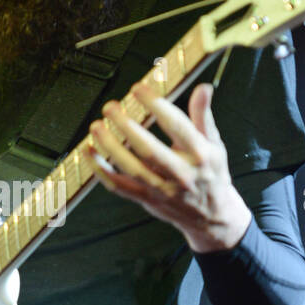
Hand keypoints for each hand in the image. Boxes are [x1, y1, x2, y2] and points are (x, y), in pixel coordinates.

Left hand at [83, 81, 251, 252]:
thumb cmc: (211, 174)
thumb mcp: (215, 143)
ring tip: (96, 126)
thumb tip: (203, 88)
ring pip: (131, 168)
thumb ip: (203, 115)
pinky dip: (101, 170)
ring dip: (110, 146)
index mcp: (199, 154)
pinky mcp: (147, 199)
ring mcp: (162, 189)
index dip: (155, 105)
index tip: (139, 89)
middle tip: (111, 107)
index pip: (175, 126)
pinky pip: (119, 186)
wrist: (212, 216)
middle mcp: (181, 173)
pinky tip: (89, 151)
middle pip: (148, 149)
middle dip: (126, 126)